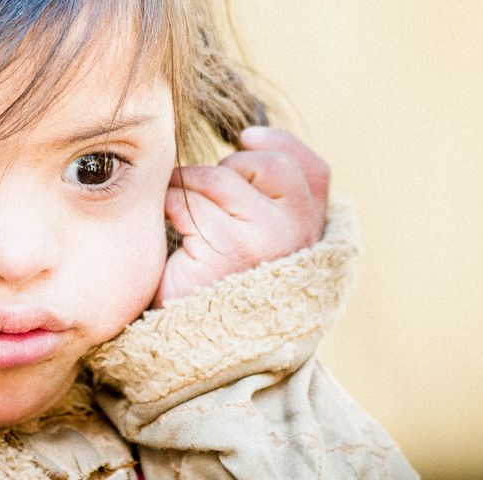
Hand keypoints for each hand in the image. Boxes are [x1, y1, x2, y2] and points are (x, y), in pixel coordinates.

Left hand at [154, 126, 329, 306]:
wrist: (192, 345)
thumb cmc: (220, 285)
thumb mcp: (258, 238)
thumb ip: (269, 197)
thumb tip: (249, 138)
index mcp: (313, 234)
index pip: (315, 172)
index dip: (281, 144)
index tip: (245, 139)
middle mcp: (299, 237)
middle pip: (269, 164)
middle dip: (229, 168)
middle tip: (205, 194)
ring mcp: (266, 242)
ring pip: (220, 179)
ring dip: (189, 185)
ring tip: (179, 210)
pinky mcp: (225, 249)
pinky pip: (187, 201)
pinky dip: (168, 204)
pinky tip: (167, 227)